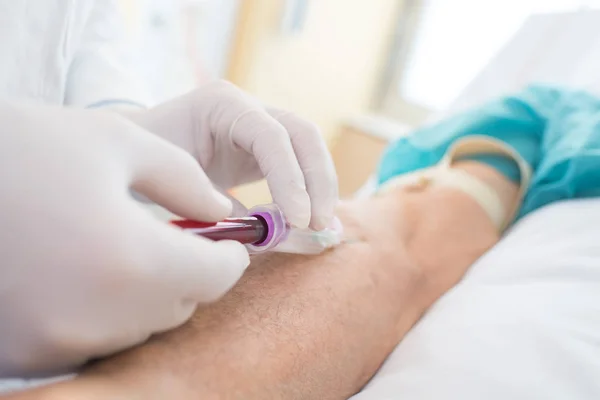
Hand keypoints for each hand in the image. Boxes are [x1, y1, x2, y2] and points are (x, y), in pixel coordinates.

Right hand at [0, 103, 248, 376]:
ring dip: (147, 292)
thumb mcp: (117, 142)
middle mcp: (97, 316)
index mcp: (130, 260)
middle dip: (189, 271)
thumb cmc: (23, 148)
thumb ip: (186, 180)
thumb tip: (223, 212)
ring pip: (139, 326)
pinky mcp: (25, 352)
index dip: (230, 258)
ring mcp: (56, 342)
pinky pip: (93, 339)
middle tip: (177, 239)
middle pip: (180, 305)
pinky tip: (84, 271)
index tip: (231, 243)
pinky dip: (104, 311)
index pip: (215, 278)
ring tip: (122, 247)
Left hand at [127, 80, 337, 228]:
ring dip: (320, 186)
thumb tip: (264, 237)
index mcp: (221, 104)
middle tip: (318, 225)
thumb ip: (217, 209)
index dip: (289, 178)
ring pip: (308, 146)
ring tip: (320, 227)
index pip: (270, 136)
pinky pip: (298, 161)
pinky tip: (311, 218)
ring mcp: (259, 123)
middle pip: (302, 134)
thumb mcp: (172, 186)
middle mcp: (247, 107)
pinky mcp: (264, 146)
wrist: (134, 153)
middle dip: (317, 180)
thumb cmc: (143, 165)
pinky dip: (309, 189)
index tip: (298, 220)